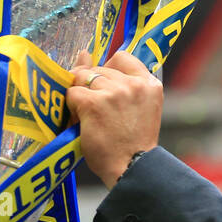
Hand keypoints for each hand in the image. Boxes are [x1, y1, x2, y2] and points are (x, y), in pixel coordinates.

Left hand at [65, 48, 162, 186]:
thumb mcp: (137, 110)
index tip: (106, 88)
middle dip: (91, 87)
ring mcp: (113, 92)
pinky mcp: (93, 103)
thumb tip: (82, 53)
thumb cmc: (133, 145)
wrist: (132, 169)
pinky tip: (81, 122)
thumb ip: (116, 81)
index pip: (121, 58)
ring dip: (80, 97)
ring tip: (89, 118)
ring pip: (82, 78)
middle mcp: (133, 84)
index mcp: (149, 84)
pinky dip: (71, 108)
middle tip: (96, 112)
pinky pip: (71, 94)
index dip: (108, 71)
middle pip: (98, 69)